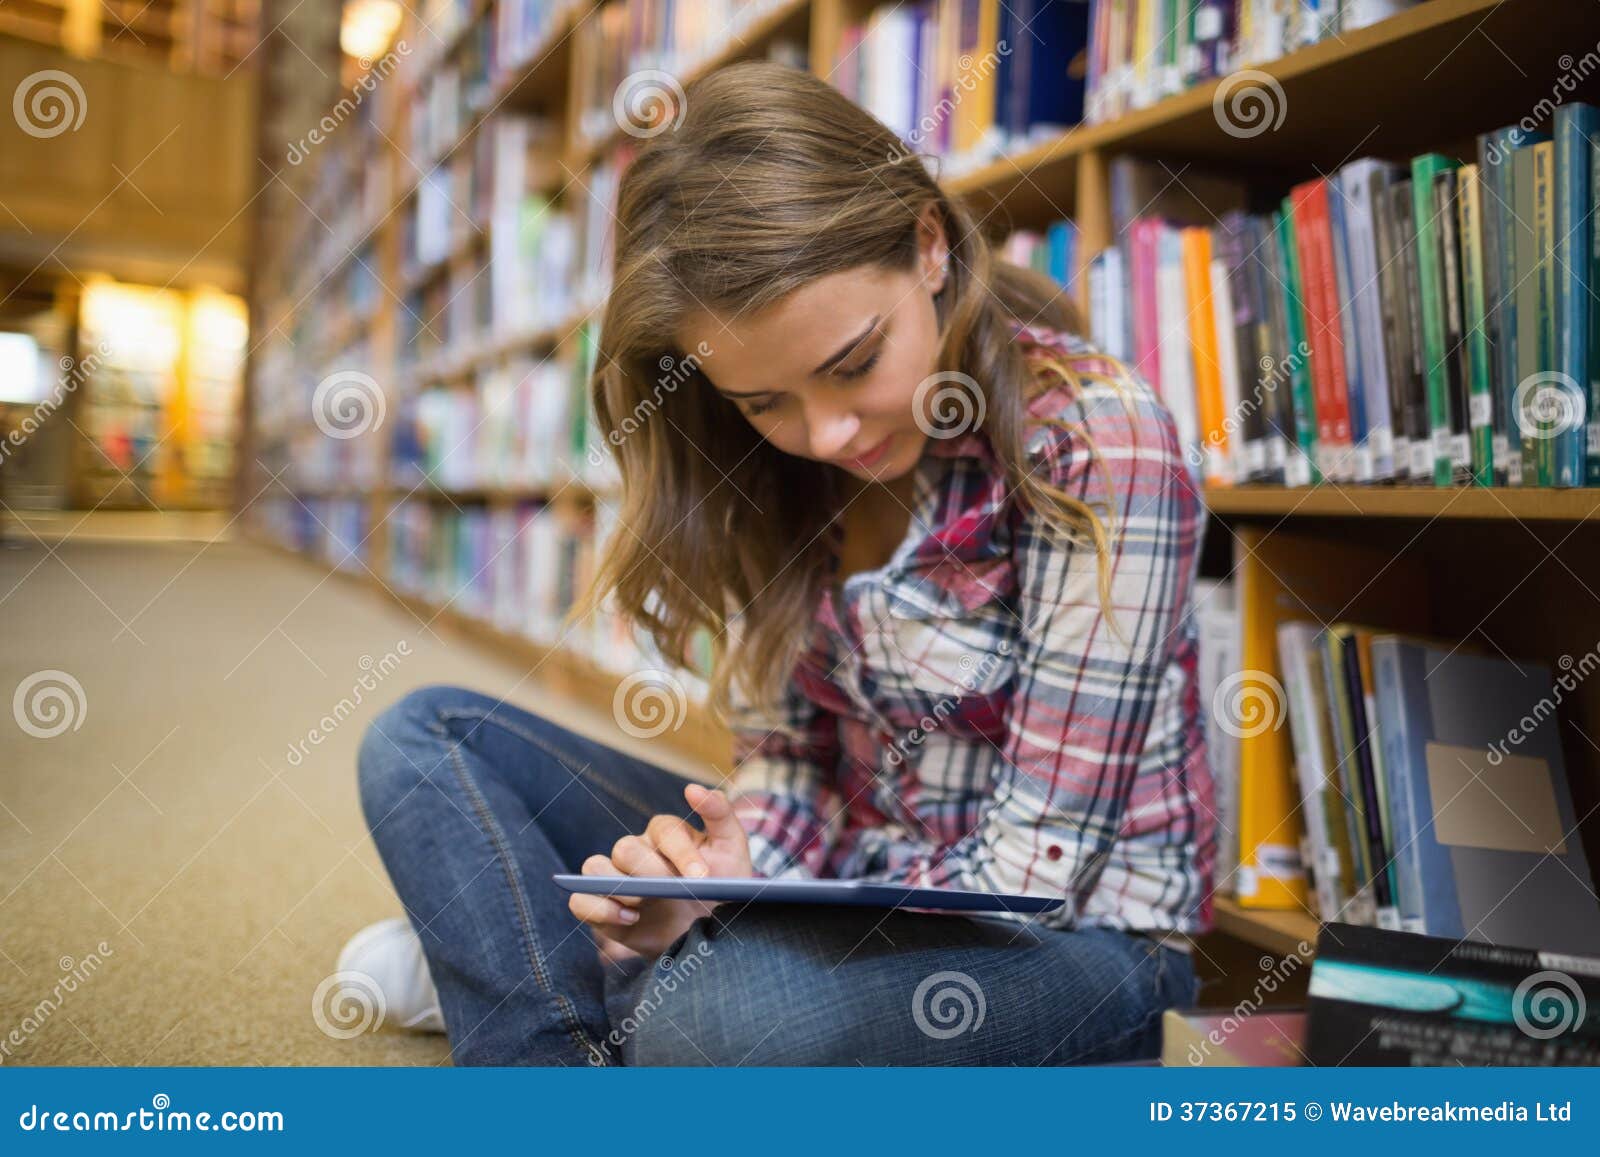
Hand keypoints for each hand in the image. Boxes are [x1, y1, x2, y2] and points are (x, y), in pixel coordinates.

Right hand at [570, 782, 752, 960]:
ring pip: (594, 868)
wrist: (710, 931)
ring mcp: (617, 879)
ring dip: (618, 887)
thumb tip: (692, 789)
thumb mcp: (732, 850)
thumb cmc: (721, 887)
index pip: (664, 829)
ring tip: (644, 905)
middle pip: (625, 848)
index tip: (701, 877)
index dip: (681, 852)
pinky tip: (629, 920)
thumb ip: (720, 814)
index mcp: (665, 834)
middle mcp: (636, 851)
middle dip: (650, 872)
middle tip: (675, 893)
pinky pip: (581, 901)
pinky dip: (599, 909)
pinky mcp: (603, 908)